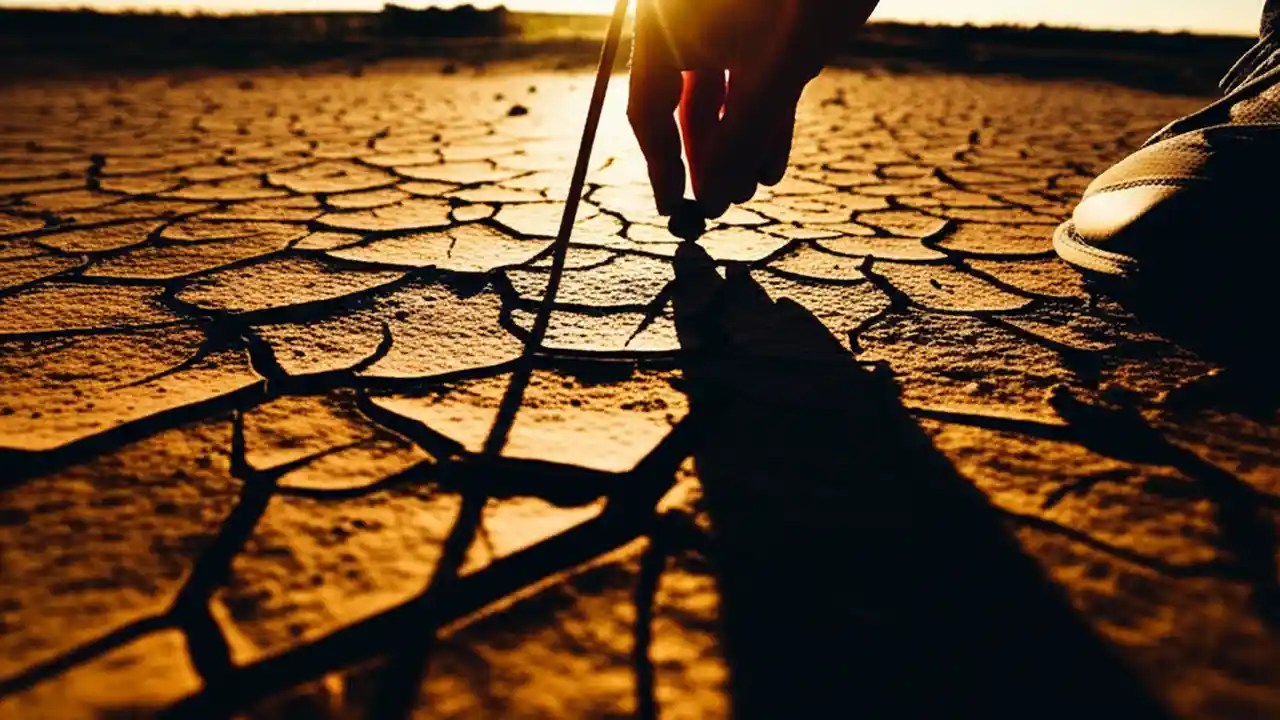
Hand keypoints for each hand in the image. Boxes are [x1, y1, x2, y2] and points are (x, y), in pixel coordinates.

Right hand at [628, 0, 879, 217]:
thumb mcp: (786, 58)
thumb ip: (747, 129)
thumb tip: (718, 199)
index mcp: (670, 20)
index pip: (649, 105)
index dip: (662, 163)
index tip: (673, 208)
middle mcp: (689, 20)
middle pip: (683, 104)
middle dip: (706, 158)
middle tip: (717, 208)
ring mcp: (727, 20)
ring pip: (724, 94)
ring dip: (738, 144)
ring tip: (751, 189)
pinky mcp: (769, 22)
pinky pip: (753, 77)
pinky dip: (763, 115)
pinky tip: (771, 162)